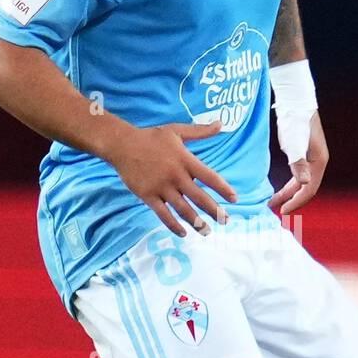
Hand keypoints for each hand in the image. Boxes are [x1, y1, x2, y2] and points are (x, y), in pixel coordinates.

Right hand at [111, 120, 237, 237]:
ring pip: (183, 209)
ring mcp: (161, 187)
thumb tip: (221, 124)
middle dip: (214, 211)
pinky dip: (174, 225)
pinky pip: (163, 215)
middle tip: (226, 221)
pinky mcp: (148, 196)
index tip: (235, 199)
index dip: (223, 188)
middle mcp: (176, 175)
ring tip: (207, 232)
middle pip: (199, 197)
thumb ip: (200, 131)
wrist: (122, 145)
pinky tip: (183, 233)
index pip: (209, 177)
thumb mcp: (177, 131)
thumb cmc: (151, 137)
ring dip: (197, 223)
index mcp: (185, 160)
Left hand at [268, 112, 327, 215]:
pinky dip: (287, 184)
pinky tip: (277, 188)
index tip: (282, 211)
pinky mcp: (301, 153)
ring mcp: (310, 158)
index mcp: (318, 162)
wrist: (294, 100)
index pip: (309, 189)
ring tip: (272, 202)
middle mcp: (316, 162)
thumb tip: (304, 184)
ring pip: (300, 182)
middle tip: (276, 210)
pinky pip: (296, 174)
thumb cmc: (295, 120)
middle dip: (291, 200)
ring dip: (288, 193)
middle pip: (305, 188)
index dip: (296, 202)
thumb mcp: (295, 143)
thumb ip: (298, 164)